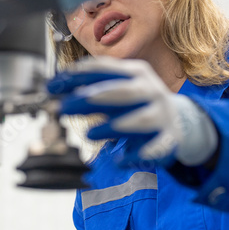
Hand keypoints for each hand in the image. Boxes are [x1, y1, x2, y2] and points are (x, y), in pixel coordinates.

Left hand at [48, 57, 217, 166]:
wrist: (177, 120)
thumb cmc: (135, 103)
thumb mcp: (113, 89)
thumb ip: (85, 88)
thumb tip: (51, 87)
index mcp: (135, 73)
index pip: (104, 69)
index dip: (76, 76)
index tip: (51, 85)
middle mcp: (149, 91)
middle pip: (122, 92)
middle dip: (93, 98)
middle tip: (65, 106)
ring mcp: (160, 115)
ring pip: (139, 120)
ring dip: (113, 127)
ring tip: (89, 134)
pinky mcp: (168, 139)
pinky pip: (154, 148)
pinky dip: (136, 155)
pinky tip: (119, 160)